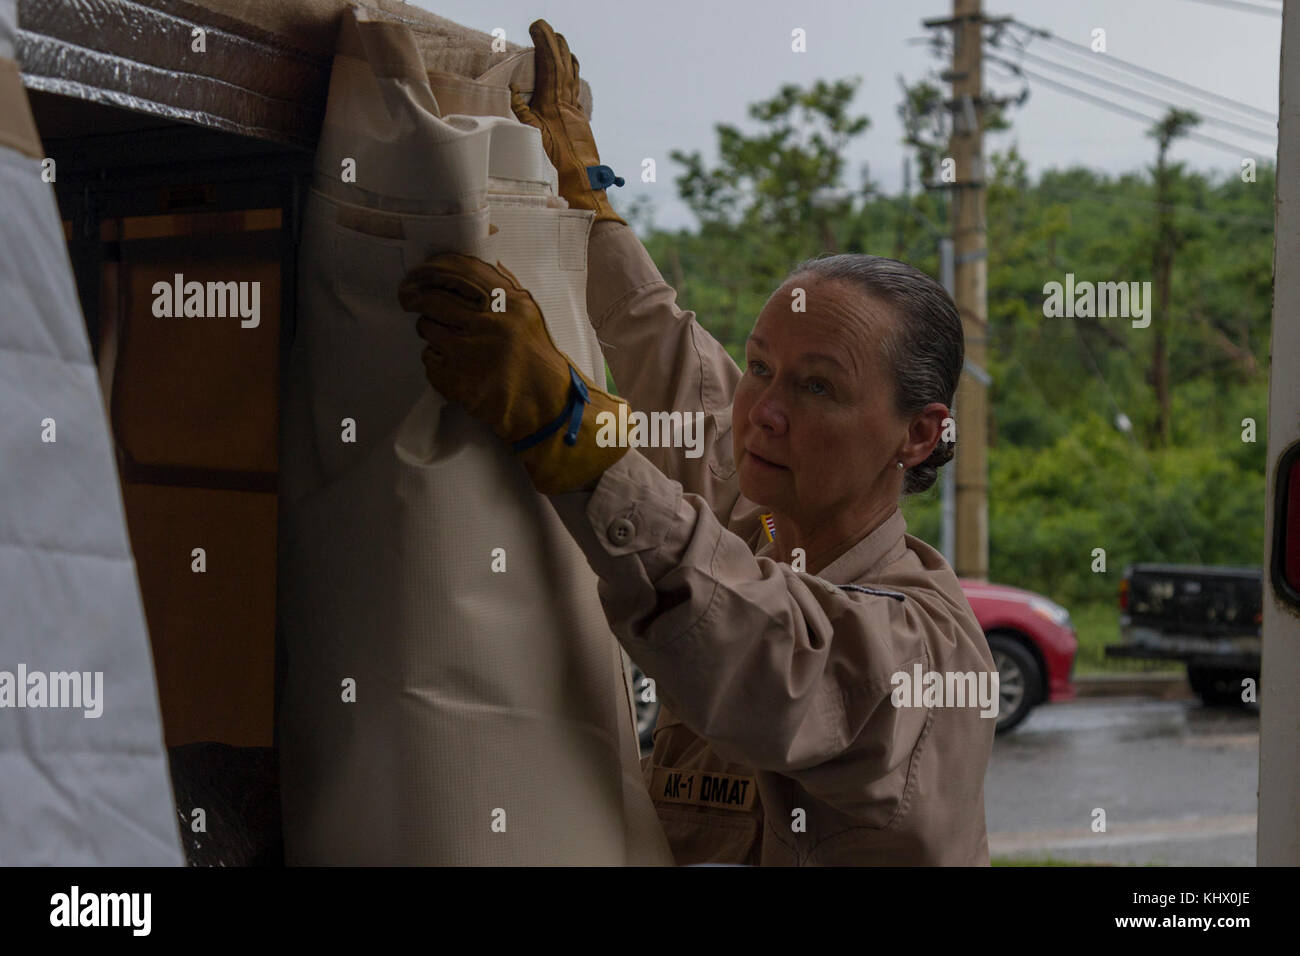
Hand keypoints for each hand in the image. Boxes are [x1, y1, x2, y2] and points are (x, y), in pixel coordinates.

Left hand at [400, 252, 629, 493]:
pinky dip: (435, 361)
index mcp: (509, 304)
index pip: (460, 272)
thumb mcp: (529, 317)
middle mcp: (488, 324)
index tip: (418, 273)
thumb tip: (487, 262)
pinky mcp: (455, 378)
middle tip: (408, 298)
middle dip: (415, 297)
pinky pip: (428, 358)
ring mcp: (469, 351)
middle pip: (434, 298)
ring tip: (445, 340)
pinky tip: (451, 365)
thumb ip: (505, 289)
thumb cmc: (535, 361)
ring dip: (430, 331)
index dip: (431, 269)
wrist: (542, 407)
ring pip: (427, 327)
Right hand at [510, 19, 625, 225]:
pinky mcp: (580, 120)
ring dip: (565, 55)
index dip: (543, 44)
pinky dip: (573, 74)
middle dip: (554, 43)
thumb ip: (522, 111)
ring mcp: (576, 111)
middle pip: (562, 65)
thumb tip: (512, 90)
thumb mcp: (531, 138)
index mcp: (553, 104)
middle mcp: (567, 104)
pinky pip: (576, 90)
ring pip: (572, 75)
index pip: (548, 65)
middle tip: (546, 26)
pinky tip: (572, 68)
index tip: (537, 27)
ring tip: (559, 39)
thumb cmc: (555, 165)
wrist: (582, 183)